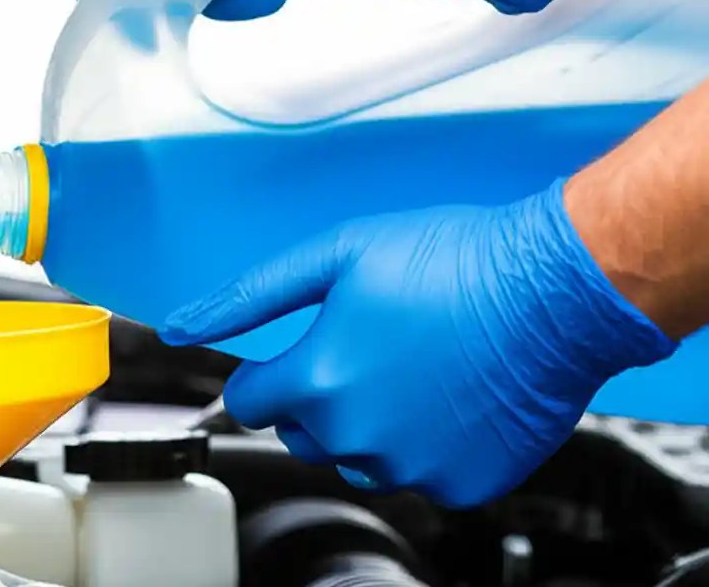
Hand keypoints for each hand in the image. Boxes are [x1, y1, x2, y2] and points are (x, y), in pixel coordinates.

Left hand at [160, 180, 674, 506]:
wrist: (556, 290)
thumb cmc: (454, 262)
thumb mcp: (336, 254)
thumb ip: (250, 296)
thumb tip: (183, 327)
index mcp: (318, 381)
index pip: (249, 401)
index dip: (268, 371)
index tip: (295, 353)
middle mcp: (358, 436)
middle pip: (300, 433)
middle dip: (317, 396)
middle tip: (366, 348)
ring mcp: (412, 467)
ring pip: (357, 459)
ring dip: (369, 424)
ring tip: (414, 369)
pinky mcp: (462, 484)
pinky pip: (418, 473)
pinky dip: (426, 444)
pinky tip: (450, 397)